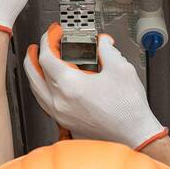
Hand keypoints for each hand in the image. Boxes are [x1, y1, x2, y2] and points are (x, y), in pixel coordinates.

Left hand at [24, 28, 167, 149]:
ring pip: (36, 90)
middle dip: (34, 55)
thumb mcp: (121, 68)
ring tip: (37, 64)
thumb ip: (107, 49)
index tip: (53, 33)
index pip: (46, 57)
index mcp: (70, 85)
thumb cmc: (129, 109)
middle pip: (34, 73)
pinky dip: (42, 90)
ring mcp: (61, 114)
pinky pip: (44, 103)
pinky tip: (49, 86)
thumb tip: (102, 42)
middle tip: (38, 46)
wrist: (135, 134)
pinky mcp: (66, 123)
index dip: (47, 40)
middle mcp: (60, 101)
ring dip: (34, 73)